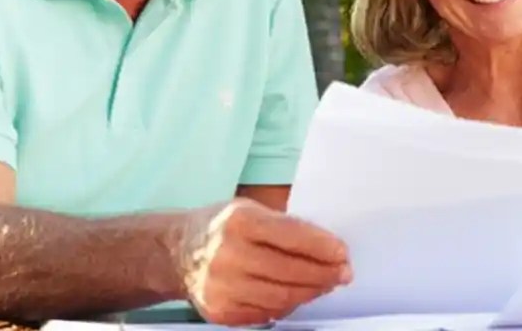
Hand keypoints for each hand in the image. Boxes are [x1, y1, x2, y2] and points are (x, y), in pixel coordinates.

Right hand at [178, 198, 351, 325]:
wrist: (177, 252)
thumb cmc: (222, 227)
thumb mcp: (249, 209)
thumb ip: (285, 226)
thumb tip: (328, 249)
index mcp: (238, 221)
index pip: (291, 236)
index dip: (322, 247)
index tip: (343, 253)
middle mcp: (227, 255)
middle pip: (289, 271)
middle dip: (324, 273)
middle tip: (343, 273)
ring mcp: (222, 287)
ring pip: (281, 296)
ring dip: (311, 291)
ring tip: (326, 284)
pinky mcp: (220, 311)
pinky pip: (266, 313)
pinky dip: (288, 304)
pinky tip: (299, 294)